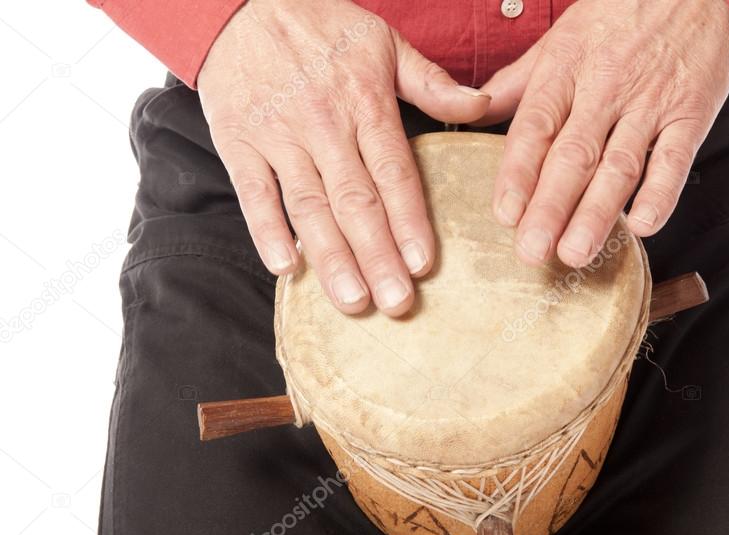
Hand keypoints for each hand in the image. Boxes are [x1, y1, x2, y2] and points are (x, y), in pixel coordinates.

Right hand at [198, 0, 490, 314]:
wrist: (240, 2)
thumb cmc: (321, 26)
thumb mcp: (384, 42)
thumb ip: (432, 83)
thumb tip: (483, 105)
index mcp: (365, 104)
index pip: (393, 172)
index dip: (409, 220)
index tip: (422, 265)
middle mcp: (324, 126)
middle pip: (355, 201)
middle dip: (377, 256)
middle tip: (396, 303)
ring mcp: (278, 136)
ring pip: (308, 206)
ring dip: (331, 257)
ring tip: (353, 301)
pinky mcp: (238, 142)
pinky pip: (253, 193)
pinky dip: (267, 231)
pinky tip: (287, 270)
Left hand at [477, 0, 728, 267]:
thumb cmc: (619, 14)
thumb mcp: (560, 39)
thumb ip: (519, 83)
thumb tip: (473, 112)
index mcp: (565, 70)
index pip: (535, 127)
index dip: (519, 173)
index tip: (505, 214)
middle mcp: (605, 89)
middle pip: (573, 155)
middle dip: (551, 207)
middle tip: (533, 250)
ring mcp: (650, 102)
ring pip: (619, 164)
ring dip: (597, 213)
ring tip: (576, 252)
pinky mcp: (691, 112)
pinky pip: (675, 159)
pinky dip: (660, 194)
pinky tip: (642, 226)